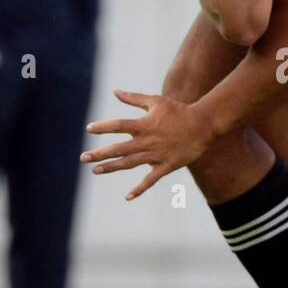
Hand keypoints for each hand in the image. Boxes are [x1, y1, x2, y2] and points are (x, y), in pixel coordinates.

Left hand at [82, 89, 215, 199]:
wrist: (203, 125)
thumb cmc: (178, 111)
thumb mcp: (156, 101)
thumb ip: (134, 98)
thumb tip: (115, 91)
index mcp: (144, 124)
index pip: (119, 125)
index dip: (103, 127)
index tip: (89, 129)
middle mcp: (147, 141)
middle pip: (119, 148)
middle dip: (100, 154)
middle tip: (83, 158)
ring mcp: (157, 155)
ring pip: (129, 164)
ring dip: (111, 168)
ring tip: (95, 170)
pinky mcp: (166, 166)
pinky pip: (151, 180)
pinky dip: (140, 189)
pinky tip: (128, 196)